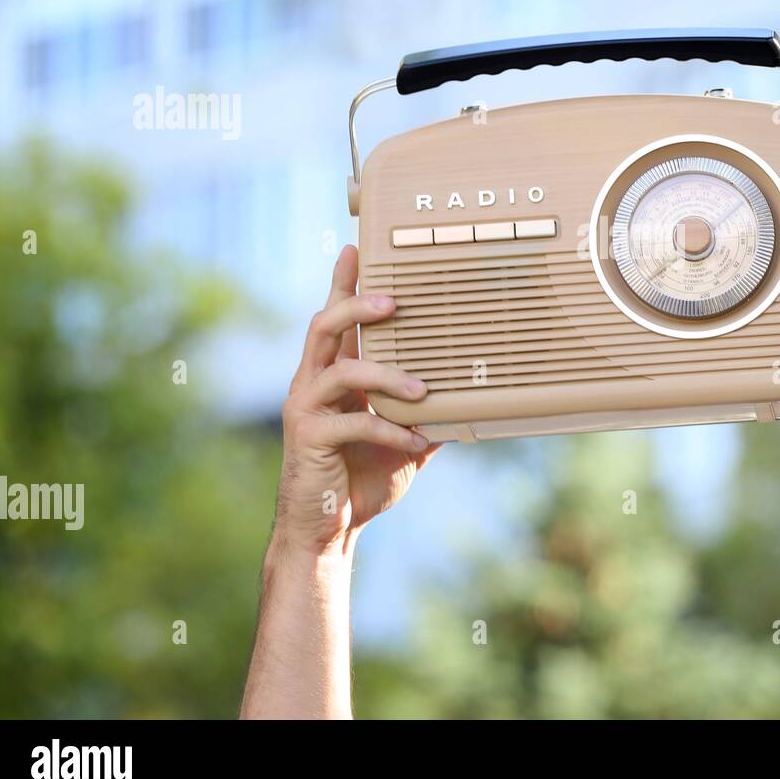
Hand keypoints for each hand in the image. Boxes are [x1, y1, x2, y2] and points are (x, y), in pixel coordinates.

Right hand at [275, 245, 438, 555]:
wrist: (327, 530)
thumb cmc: (362, 481)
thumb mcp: (405, 442)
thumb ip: (428, 416)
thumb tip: (474, 399)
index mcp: (333, 377)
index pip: (335, 320)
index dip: (342, 283)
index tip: (357, 248)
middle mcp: (312, 384)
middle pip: (324, 326)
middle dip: (355, 305)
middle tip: (393, 300)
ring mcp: (305, 409)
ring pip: (341, 369)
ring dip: (386, 375)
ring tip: (423, 390)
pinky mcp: (308, 438)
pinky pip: (352, 422)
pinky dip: (389, 430)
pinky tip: (416, 443)